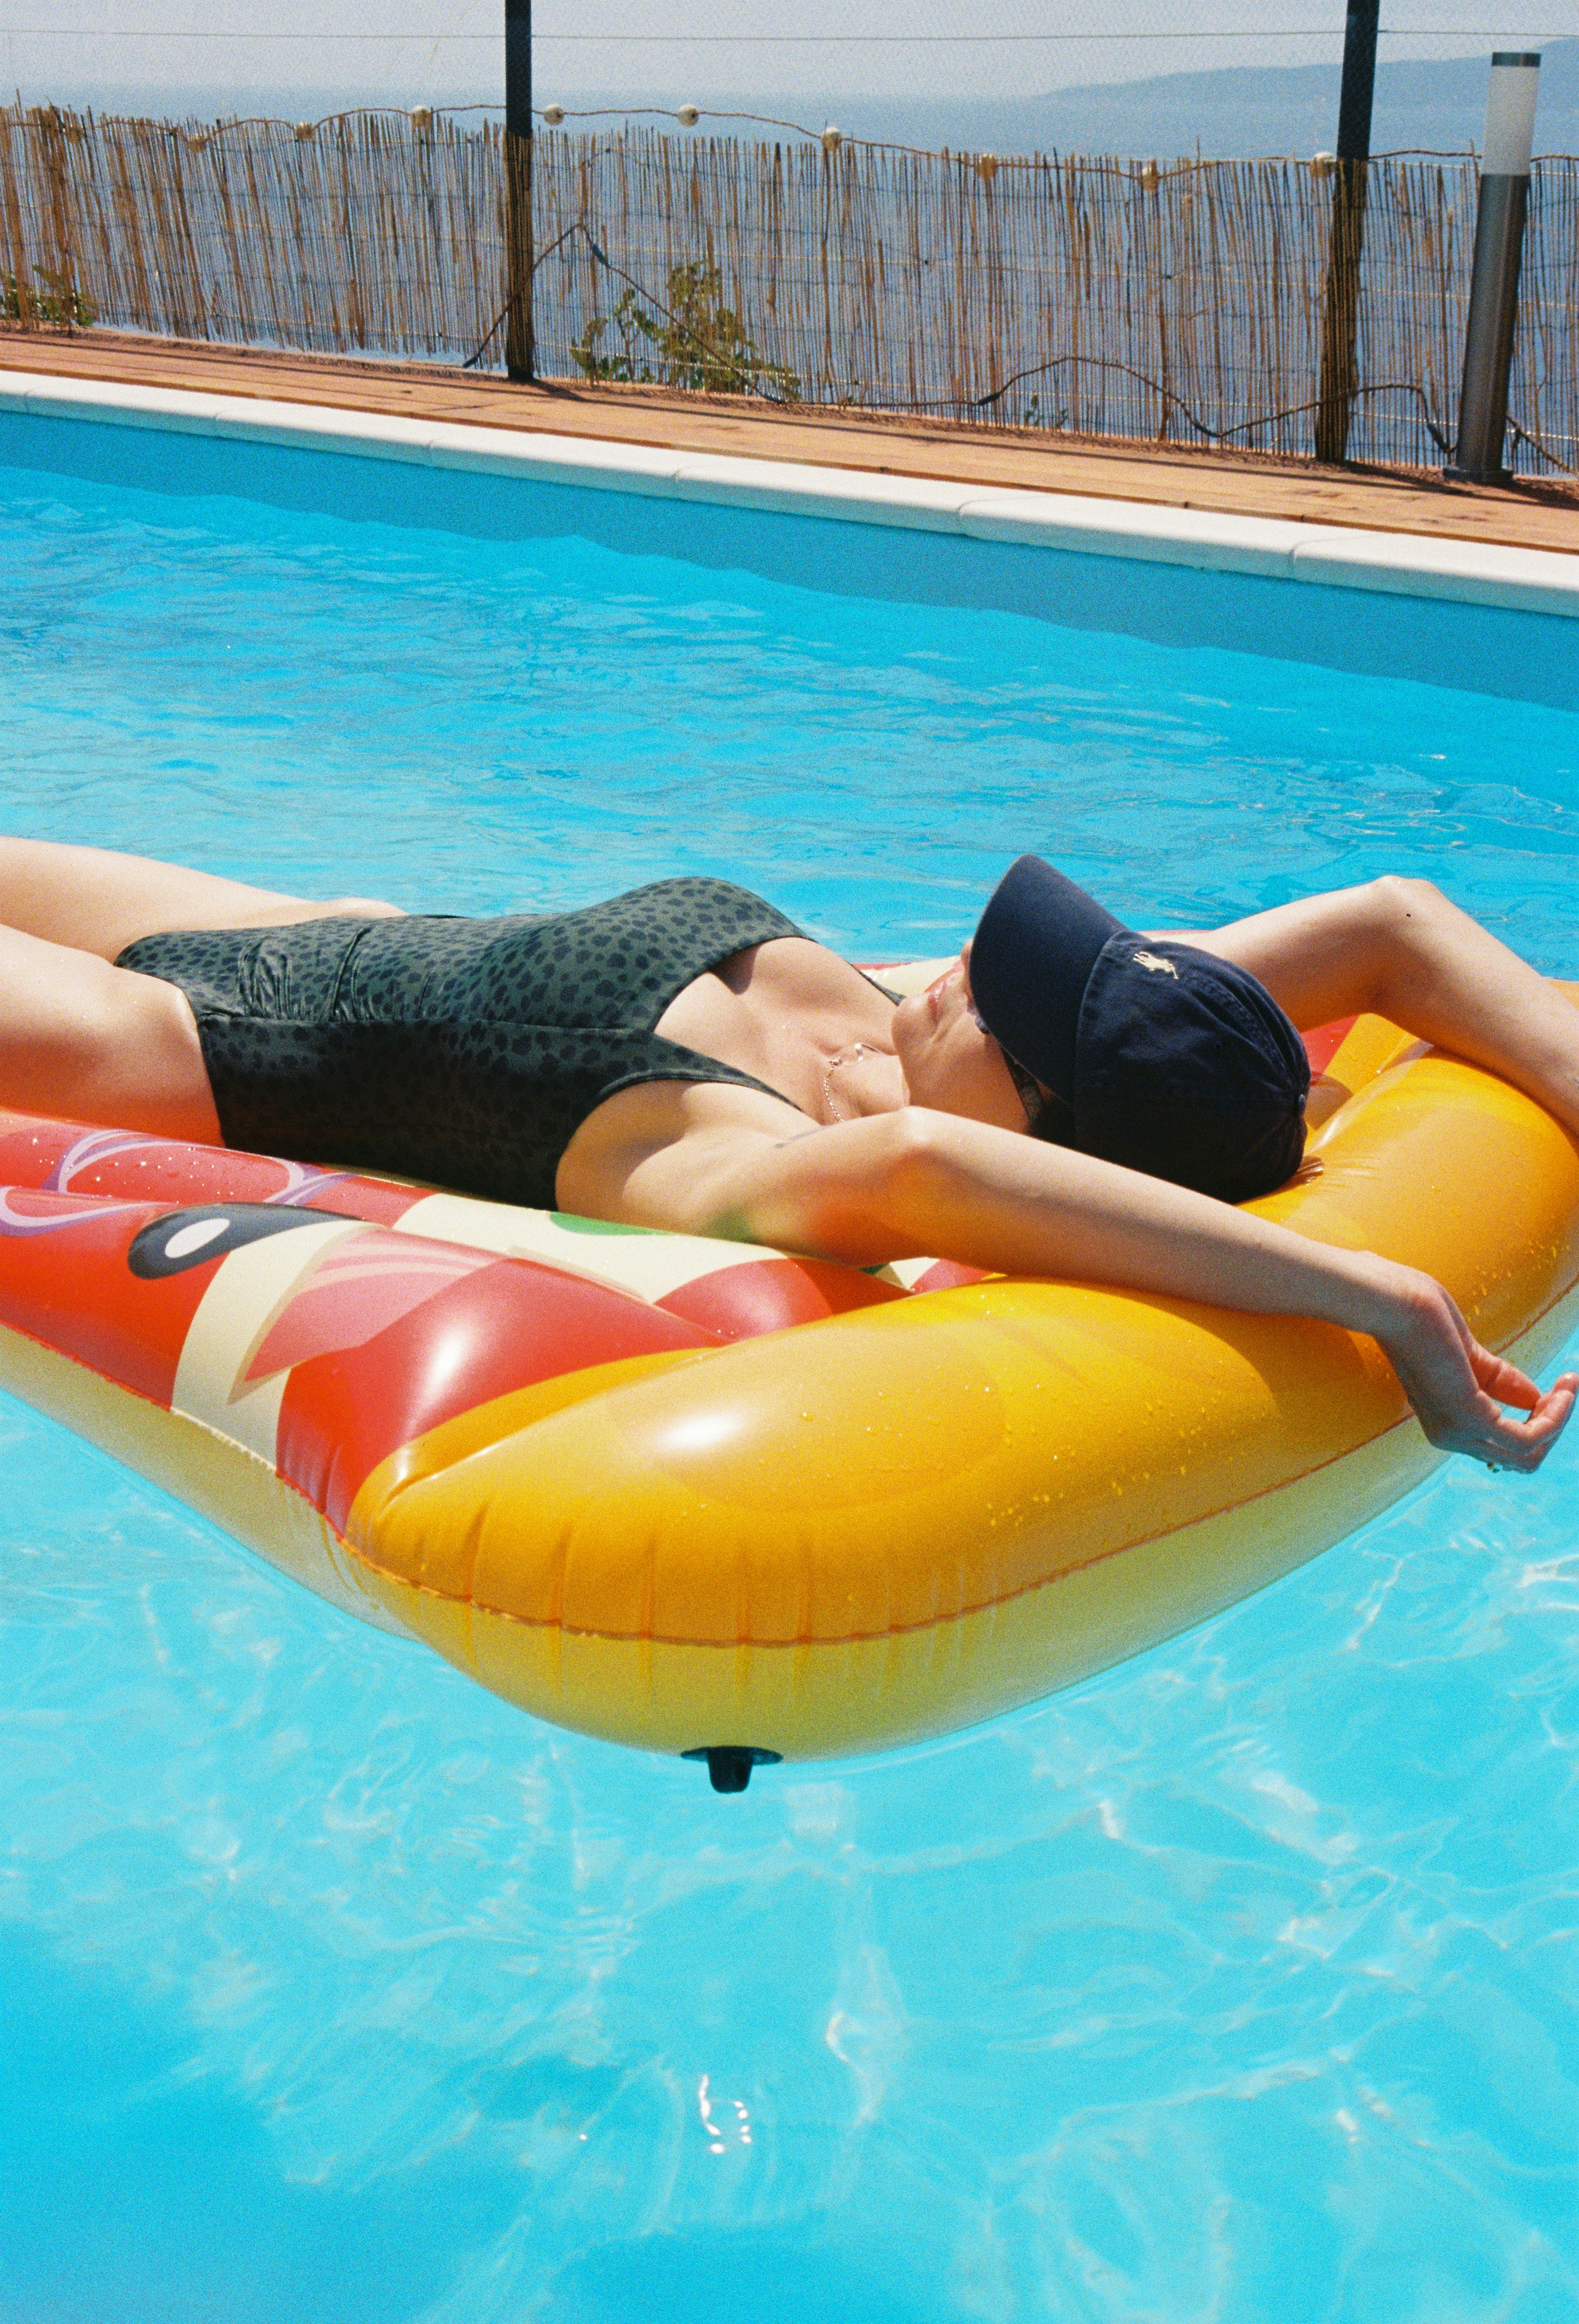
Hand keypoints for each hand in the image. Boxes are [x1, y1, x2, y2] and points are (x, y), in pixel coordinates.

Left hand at [1376, 1274, 1576, 1473]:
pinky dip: (1553, 1417)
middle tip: (1567, 1389)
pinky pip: (1528, 1437)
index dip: (1537, 1424)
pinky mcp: (1470, 1419)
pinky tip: (1562, 1390)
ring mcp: (1458, 1433)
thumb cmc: (1423, 1320)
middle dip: (1553, 1425)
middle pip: (1521, 1459)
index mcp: (1445, 1425)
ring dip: (1558, 1420)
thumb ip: (1501, 1381)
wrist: (1397, 1305)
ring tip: (1568, 1386)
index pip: (1502, 1449)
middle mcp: (1449, 1438)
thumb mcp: (1472, 1359)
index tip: (1558, 1391)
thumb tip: (1536, 1399)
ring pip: (1528, 1453)